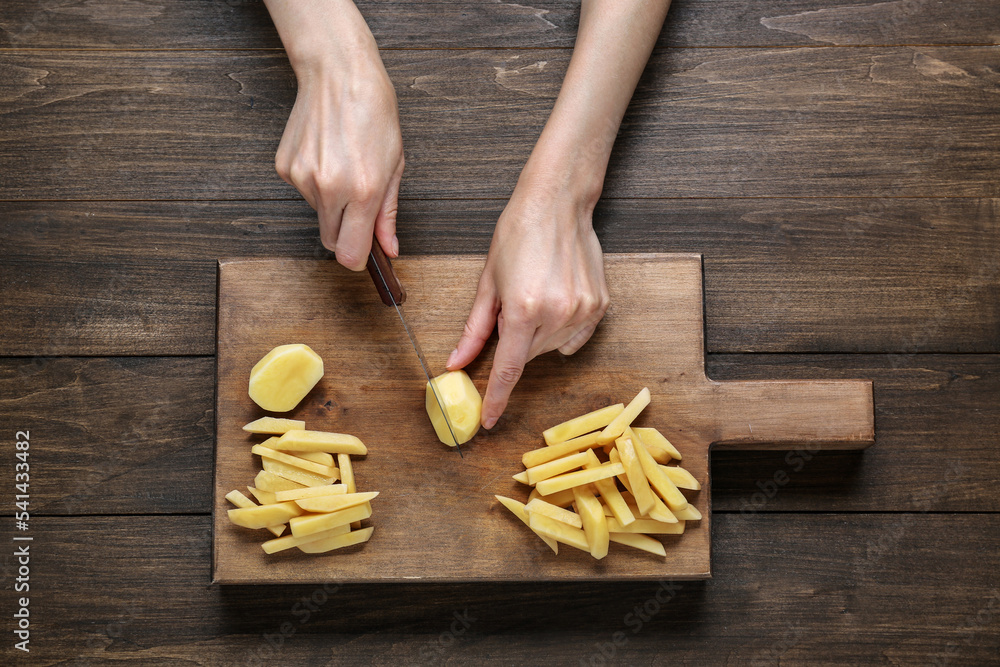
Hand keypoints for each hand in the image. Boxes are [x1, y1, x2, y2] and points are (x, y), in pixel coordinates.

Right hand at [269, 1, 403, 269]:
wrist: (339, 74)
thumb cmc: (373, 114)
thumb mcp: (395, 165)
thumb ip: (388, 213)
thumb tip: (388, 248)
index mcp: (363, 190)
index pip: (350, 254)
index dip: (359, 258)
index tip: (366, 252)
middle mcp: (329, 188)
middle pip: (331, 242)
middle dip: (346, 234)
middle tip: (360, 208)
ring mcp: (302, 178)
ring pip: (319, 215)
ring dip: (332, 204)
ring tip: (345, 168)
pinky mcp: (284, 167)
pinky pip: (303, 193)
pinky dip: (316, 184)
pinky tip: (327, 157)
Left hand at [446, 177, 609, 428]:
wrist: (557, 203)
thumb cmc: (519, 233)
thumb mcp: (488, 282)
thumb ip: (474, 329)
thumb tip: (457, 361)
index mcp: (523, 309)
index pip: (508, 369)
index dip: (496, 398)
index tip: (487, 421)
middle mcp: (557, 314)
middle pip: (528, 355)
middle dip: (515, 340)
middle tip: (513, 304)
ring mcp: (582, 311)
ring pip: (551, 348)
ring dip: (538, 333)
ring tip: (536, 293)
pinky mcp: (600, 306)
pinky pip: (575, 337)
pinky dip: (561, 327)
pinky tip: (556, 298)